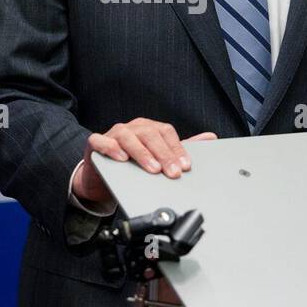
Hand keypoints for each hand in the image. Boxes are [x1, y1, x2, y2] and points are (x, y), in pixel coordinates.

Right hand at [72, 119, 217, 209]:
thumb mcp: (158, 160)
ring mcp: (113, 134)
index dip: (177, 149)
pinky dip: (111, 148)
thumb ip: (181, 149)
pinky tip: (121, 158)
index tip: (186, 166)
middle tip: (173, 173)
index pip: (166, 133)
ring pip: (127, 137)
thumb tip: (210, 137)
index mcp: (149, 128)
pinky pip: (101, 141)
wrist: (103, 178)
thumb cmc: (133, 167)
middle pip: (150, 135)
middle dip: (164, 154)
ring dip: (142, 153)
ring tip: (152, 169)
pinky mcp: (95, 142)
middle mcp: (133, 128)